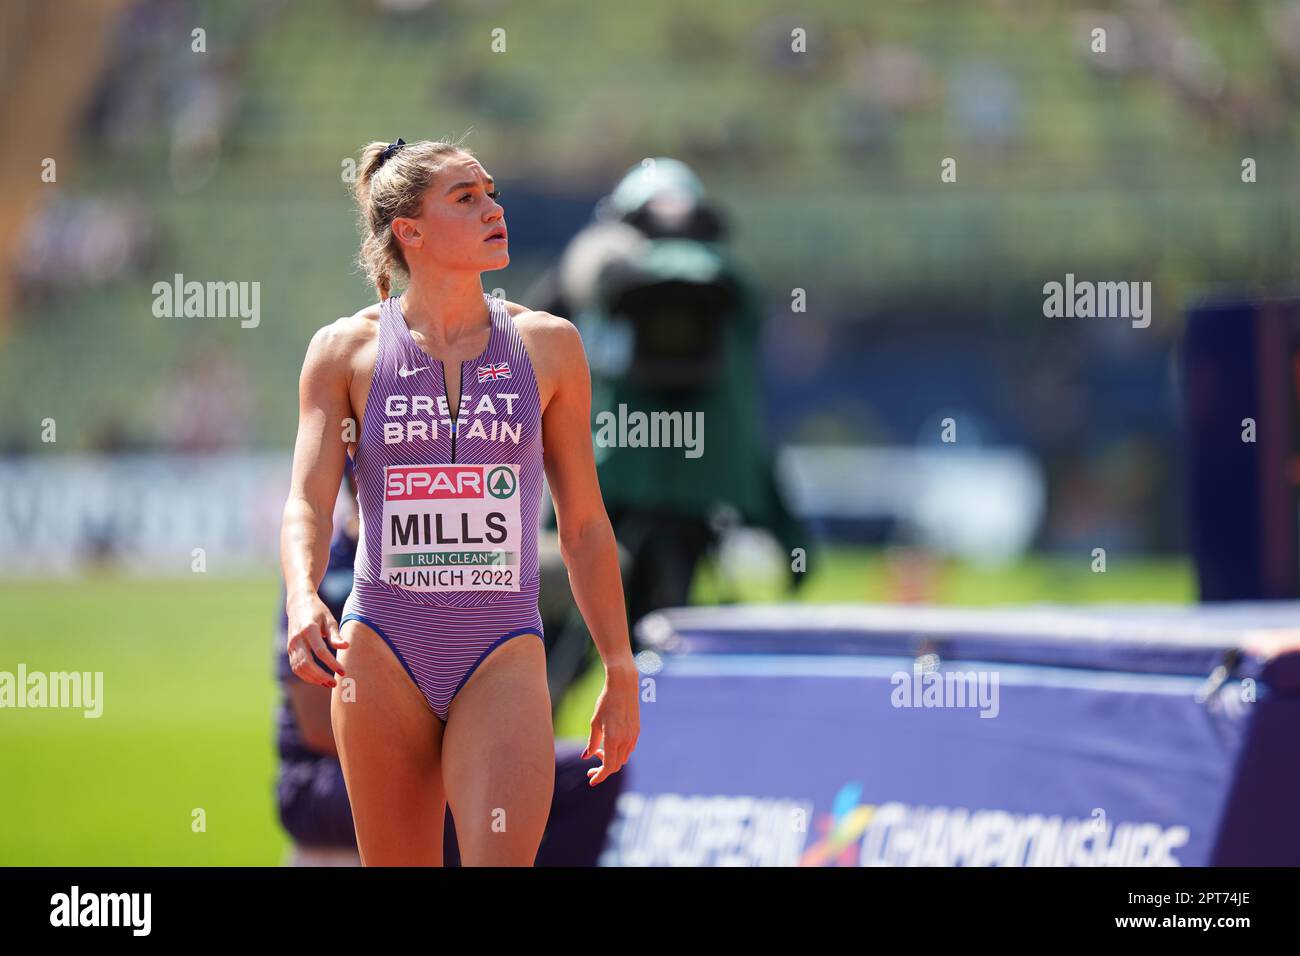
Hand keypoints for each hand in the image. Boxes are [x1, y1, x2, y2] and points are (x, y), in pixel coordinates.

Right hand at [285, 592, 347, 686]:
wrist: (298, 604)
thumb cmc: (317, 611)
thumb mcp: (329, 619)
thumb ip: (335, 635)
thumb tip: (345, 647)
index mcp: (309, 629)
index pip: (320, 651)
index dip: (331, 663)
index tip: (342, 671)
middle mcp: (297, 639)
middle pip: (307, 663)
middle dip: (321, 676)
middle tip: (335, 683)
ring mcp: (291, 645)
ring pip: (299, 668)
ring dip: (313, 679)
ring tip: (328, 683)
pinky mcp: (289, 650)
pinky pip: (296, 667)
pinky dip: (306, 676)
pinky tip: (318, 679)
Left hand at [583, 660, 639, 785]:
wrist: (623, 686)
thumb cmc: (605, 702)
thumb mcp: (594, 723)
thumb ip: (592, 742)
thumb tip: (586, 757)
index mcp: (613, 739)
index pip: (608, 767)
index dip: (599, 776)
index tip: (591, 781)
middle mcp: (625, 740)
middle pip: (616, 765)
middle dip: (603, 771)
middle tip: (590, 770)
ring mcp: (633, 737)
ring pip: (623, 758)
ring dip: (611, 761)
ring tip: (598, 752)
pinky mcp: (636, 732)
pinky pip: (628, 749)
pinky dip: (618, 753)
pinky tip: (610, 746)